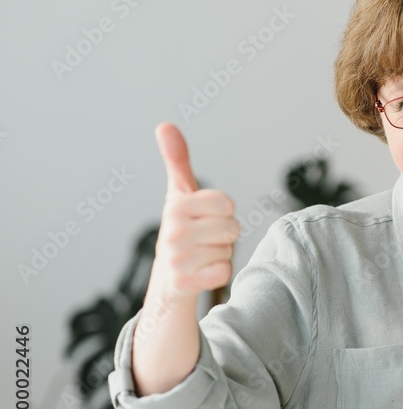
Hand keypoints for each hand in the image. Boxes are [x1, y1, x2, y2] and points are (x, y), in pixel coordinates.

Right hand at [152, 122, 238, 300]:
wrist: (167, 279)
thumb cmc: (181, 230)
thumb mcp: (179, 194)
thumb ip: (177, 161)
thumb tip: (165, 125)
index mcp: (175, 207)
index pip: (226, 203)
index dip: (222, 212)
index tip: (205, 218)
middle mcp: (172, 232)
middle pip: (232, 227)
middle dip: (225, 234)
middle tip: (204, 240)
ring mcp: (177, 259)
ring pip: (229, 250)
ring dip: (221, 254)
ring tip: (201, 255)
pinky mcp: (186, 283)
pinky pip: (225, 272)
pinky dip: (219, 273)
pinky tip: (202, 272)